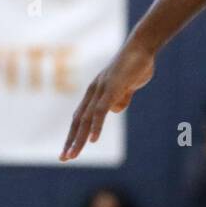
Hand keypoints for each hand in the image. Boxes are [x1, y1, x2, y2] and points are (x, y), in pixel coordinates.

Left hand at [61, 41, 154, 160]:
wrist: (141, 48)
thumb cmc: (134, 66)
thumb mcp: (126, 88)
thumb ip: (119, 99)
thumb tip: (114, 110)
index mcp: (95, 94)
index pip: (80, 118)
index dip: (74, 135)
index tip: (69, 151)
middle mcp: (93, 92)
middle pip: (78, 121)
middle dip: (71, 141)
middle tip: (64, 158)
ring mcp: (101, 90)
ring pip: (86, 119)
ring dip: (79, 139)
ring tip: (72, 155)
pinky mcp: (112, 88)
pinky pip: (101, 111)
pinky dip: (95, 126)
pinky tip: (92, 139)